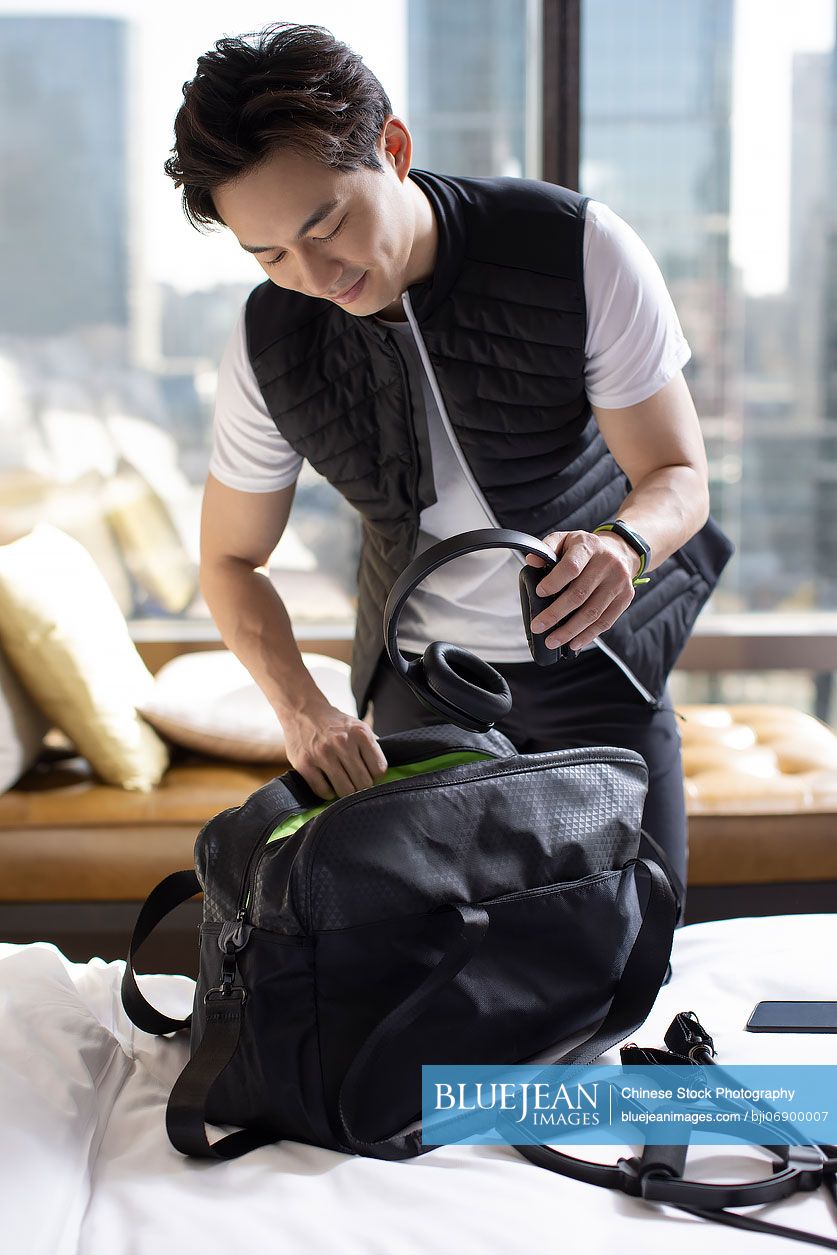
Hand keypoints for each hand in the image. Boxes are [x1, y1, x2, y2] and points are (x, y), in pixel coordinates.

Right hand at [281, 700, 388, 799]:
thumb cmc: (335, 723)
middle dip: (361, 787)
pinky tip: (327, 782)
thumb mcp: (358, 727)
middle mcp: (342, 742)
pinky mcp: (305, 764)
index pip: (379, 769)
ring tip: (342, 783)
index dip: (375, 776)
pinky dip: (327, 792)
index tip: (368, 774)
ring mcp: (322, 754)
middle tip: (354, 781)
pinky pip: (323, 791)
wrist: (302, 711)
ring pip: (345, 791)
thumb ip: (372, 747)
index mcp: (360, 733)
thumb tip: (384, 774)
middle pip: (364, 783)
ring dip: (345, 792)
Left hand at [524, 529, 639, 650]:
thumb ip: (548, 547)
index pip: (571, 567)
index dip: (554, 582)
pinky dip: (588, 635)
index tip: (539, 593)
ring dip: (570, 630)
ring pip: (592, 612)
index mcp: (589, 547)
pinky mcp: (625, 597)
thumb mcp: (566, 539)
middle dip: (555, 614)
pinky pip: (606, 621)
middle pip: (579, 594)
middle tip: (538, 626)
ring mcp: (619, 582)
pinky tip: (574, 642)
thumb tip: (531, 561)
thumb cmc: (586, 549)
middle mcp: (607, 564)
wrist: (620, 551)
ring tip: (552, 641)